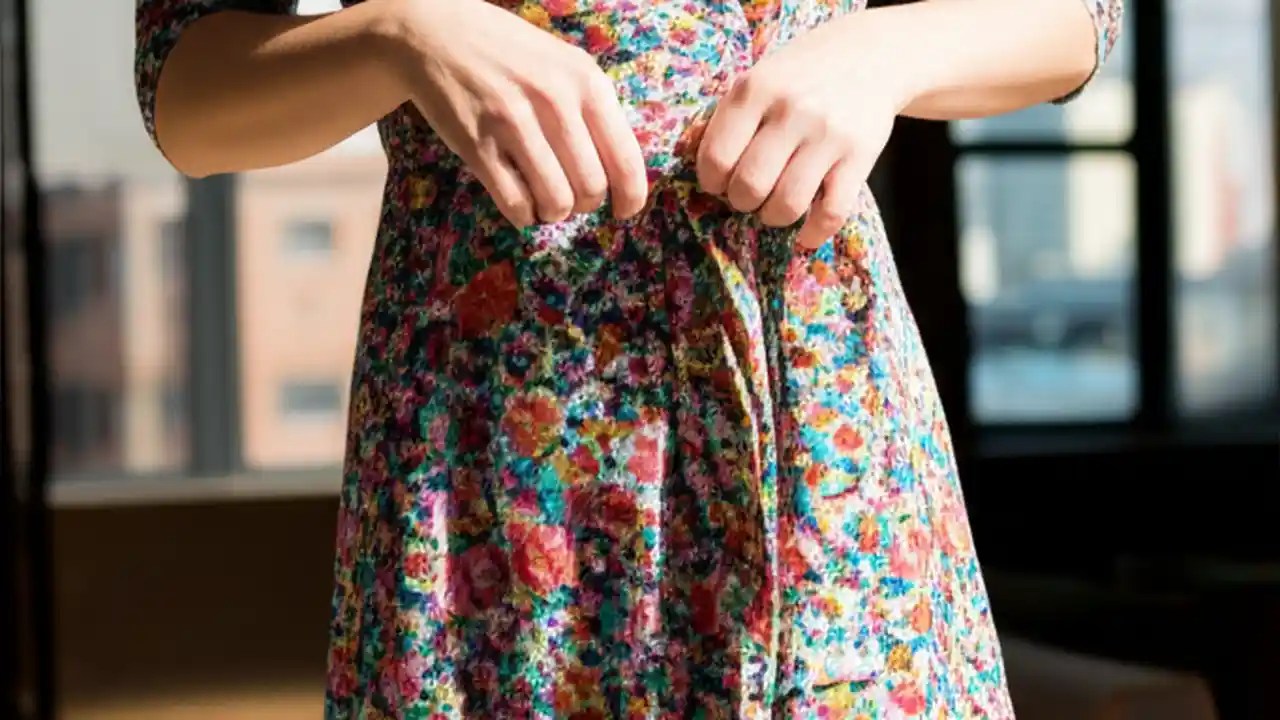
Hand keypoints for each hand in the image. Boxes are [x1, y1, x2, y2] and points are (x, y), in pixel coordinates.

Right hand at [385, 0, 648, 226]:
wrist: (435, 32)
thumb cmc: (508, 53)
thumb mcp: (564, 65)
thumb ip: (592, 110)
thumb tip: (618, 173)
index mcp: (586, 81)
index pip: (625, 159)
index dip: (630, 197)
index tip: (623, 211)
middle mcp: (555, 101)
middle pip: (591, 188)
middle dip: (584, 205)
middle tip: (570, 197)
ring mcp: (513, 123)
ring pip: (556, 201)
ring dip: (553, 212)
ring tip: (544, 201)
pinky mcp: (477, 145)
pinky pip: (515, 203)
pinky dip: (523, 215)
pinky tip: (520, 203)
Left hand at [695, 19, 907, 247]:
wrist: (869, 55)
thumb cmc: (799, 77)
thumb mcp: (757, 80)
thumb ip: (726, 119)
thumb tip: (688, 163)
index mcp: (756, 89)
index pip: (717, 158)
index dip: (712, 181)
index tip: (721, 180)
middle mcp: (792, 110)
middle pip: (750, 186)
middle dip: (742, 201)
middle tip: (750, 193)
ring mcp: (829, 134)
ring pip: (788, 205)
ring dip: (773, 216)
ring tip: (775, 206)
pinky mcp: (861, 155)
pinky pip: (832, 213)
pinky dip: (814, 233)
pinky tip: (806, 232)